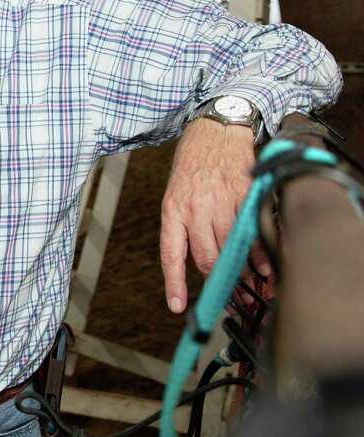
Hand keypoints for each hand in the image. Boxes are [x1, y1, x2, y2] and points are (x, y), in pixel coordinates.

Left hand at [159, 118, 266, 313]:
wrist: (214, 130)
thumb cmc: (193, 164)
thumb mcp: (176, 194)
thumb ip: (184, 226)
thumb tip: (198, 259)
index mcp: (172, 210)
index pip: (171, 254)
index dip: (175, 283)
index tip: (178, 306)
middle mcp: (195, 208)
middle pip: (207, 257)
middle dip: (219, 279)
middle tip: (229, 292)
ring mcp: (221, 201)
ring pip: (232, 248)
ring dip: (243, 271)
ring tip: (252, 284)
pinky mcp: (245, 194)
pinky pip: (253, 231)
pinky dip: (259, 252)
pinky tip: (264, 265)